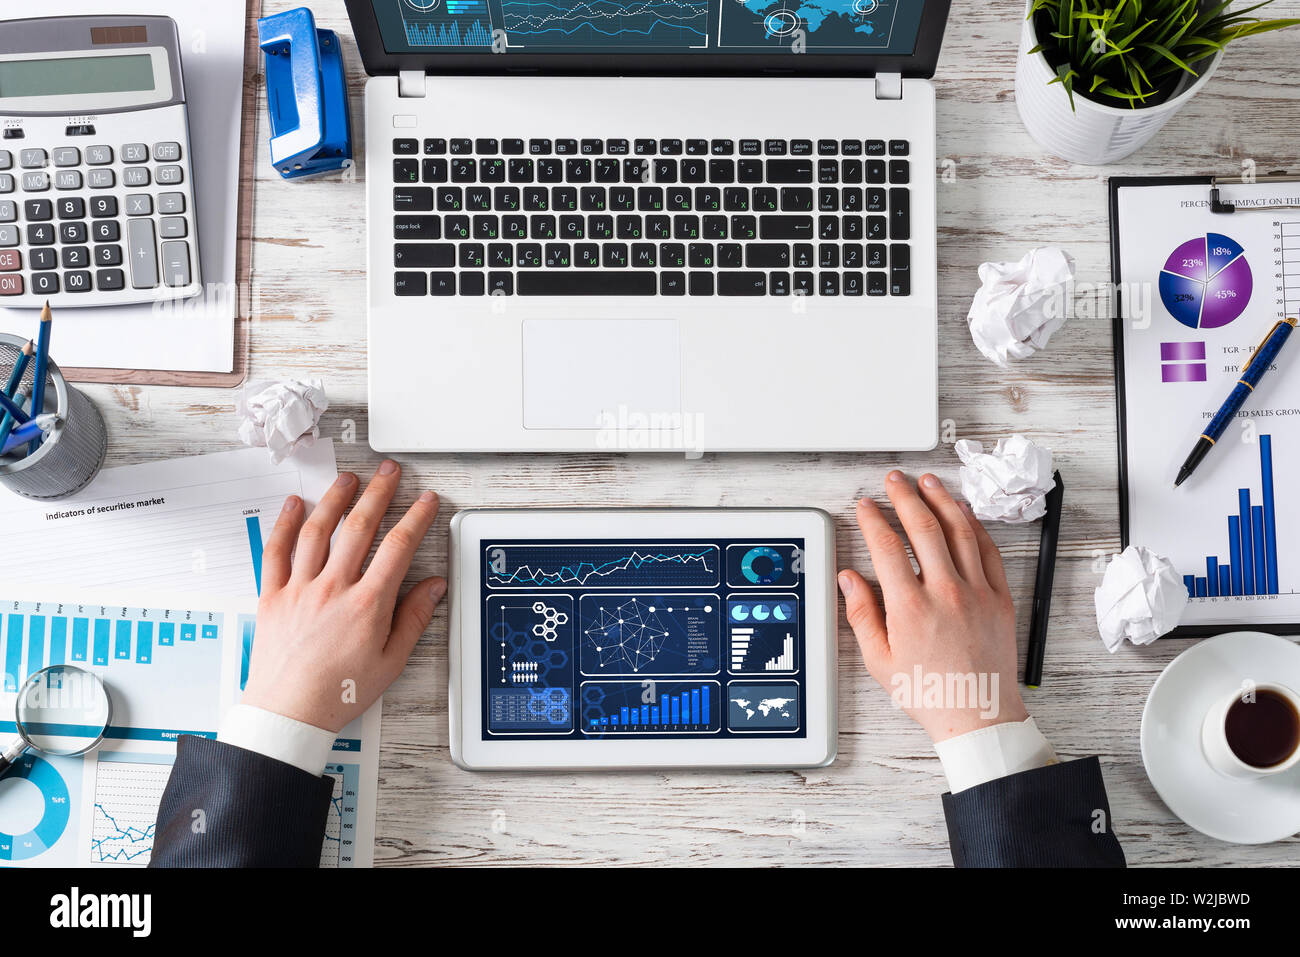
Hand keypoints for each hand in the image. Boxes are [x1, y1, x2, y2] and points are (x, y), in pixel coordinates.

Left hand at [241, 460, 444, 732]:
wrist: (288, 713)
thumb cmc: (338, 693)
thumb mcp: (390, 661)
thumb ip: (413, 618)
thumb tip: (433, 587)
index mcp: (367, 605)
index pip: (398, 547)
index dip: (416, 518)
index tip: (426, 501)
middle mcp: (333, 589)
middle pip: (360, 527)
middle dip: (379, 493)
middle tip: (390, 472)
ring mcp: (300, 589)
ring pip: (319, 531)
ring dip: (336, 499)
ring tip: (349, 479)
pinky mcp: (272, 596)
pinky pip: (277, 552)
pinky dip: (286, 524)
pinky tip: (296, 504)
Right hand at [837, 470, 1026, 742]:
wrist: (977, 714)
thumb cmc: (929, 692)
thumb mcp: (880, 659)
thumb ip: (862, 614)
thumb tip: (849, 579)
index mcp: (910, 607)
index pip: (887, 546)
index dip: (873, 519)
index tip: (866, 506)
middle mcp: (945, 592)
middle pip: (923, 527)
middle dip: (905, 496)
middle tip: (894, 480)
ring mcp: (977, 592)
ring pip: (959, 530)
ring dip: (941, 500)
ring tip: (928, 482)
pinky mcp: (999, 597)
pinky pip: (988, 550)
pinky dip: (974, 525)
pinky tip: (962, 512)